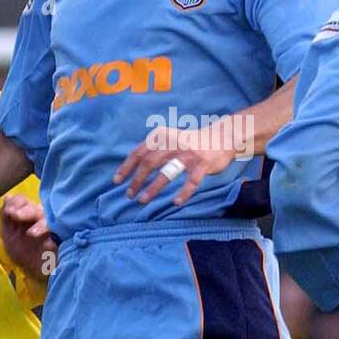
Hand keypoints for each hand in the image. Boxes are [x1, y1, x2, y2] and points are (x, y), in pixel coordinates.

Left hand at [0, 194, 57, 279]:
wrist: (37, 273)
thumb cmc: (24, 252)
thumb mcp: (9, 235)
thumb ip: (6, 217)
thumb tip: (7, 198)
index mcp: (27, 213)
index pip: (22, 201)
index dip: (16, 203)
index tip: (8, 211)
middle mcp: (42, 217)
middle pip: (36, 208)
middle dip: (25, 211)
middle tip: (15, 215)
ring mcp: (54, 228)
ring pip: (50, 220)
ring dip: (40, 225)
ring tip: (32, 233)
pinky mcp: (64, 240)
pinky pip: (62, 235)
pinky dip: (55, 240)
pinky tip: (48, 244)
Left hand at [114, 125, 237, 205]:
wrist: (221, 136)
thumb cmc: (190, 142)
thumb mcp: (170, 138)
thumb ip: (154, 149)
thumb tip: (132, 168)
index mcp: (163, 136)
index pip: (139, 152)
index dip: (126, 167)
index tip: (116, 181)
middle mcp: (174, 143)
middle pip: (149, 163)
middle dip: (137, 180)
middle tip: (129, 195)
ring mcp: (189, 154)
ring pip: (167, 173)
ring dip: (153, 188)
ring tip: (143, 200)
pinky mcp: (203, 164)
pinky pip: (191, 182)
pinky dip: (183, 193)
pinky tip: (176, 202)